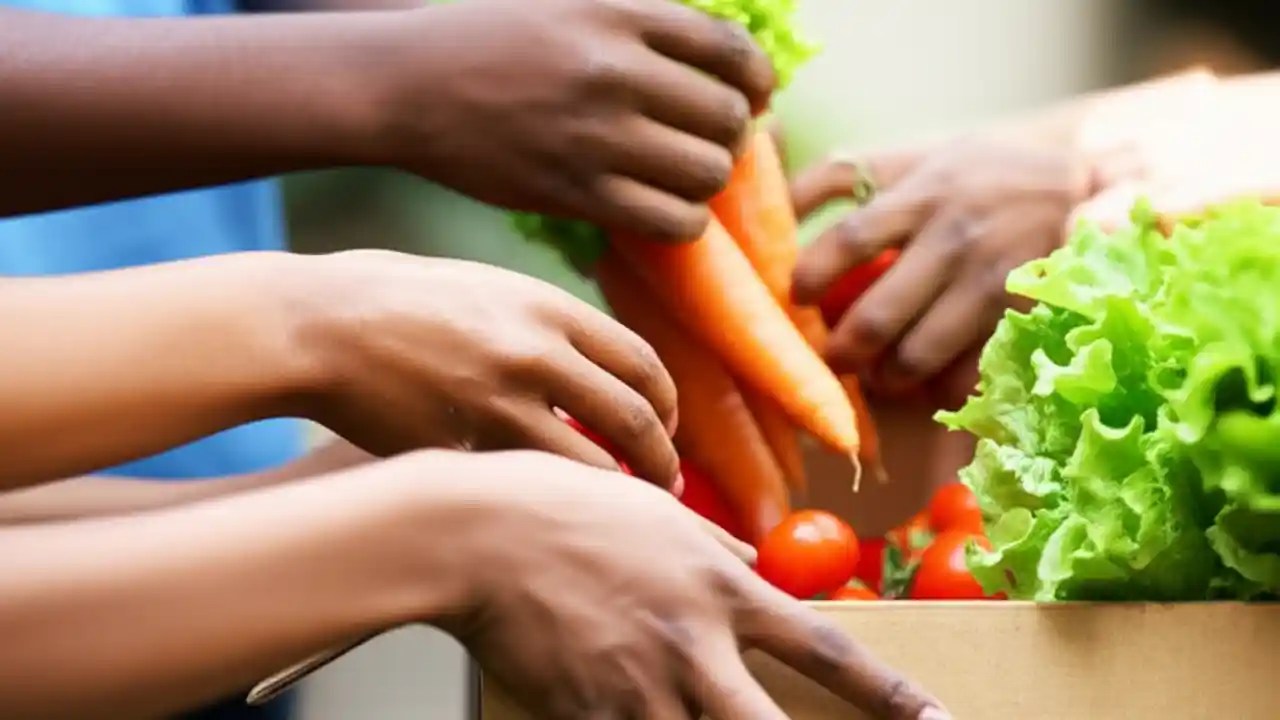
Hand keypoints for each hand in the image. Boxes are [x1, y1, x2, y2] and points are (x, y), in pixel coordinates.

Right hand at [296, 250, 679, 488]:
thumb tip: (594, 366)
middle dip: (662, 459)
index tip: (667, 427)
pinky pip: (530, 486)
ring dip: (621, 494)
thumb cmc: (395, 299)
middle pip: (635, 417)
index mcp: (548, 306)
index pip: (642, 362)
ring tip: (625, 512)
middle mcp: (538, 352)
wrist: (318, 324)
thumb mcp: (488, 287)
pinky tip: (556, 512)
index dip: (668, 404)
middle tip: (667, 484)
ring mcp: (501, 404)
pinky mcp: (464, 449)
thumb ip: (546, 325)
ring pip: (595, 466)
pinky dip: (552, 503)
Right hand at [379, 0, 775, 240]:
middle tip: (707, 144)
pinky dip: (682, 221)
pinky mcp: (577, 191)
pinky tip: (661, 211)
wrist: (409, 84)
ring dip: (707, 182)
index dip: (758, 81)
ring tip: (682, 179)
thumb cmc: (489, 38)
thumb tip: (721, 61)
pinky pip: (672, 220)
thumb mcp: (570, 0)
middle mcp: (617, 70)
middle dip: (731, 137)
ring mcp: (597, 135)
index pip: (733, 51)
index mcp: (622, 12)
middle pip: (729, 118)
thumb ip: (642, 20)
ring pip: (707, 174)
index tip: (754, 98)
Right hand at [448, 451, 947, 719]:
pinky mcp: (592, 718)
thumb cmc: (565, 510)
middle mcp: (696, 646)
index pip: (830, 654)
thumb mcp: (660, 512)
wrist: (478, 534)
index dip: (893, 697)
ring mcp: (643, 689)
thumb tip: (752, 561)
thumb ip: (715, 547)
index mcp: (722, 590)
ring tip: (695, 719)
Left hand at [791, 140, 1088, 403]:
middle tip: (828, 357)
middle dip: (841, 350)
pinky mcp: (1017, 316)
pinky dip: (939, 389)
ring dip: (884, 377)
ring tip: (873, 376)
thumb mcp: (917, 153)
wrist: (1081, 183)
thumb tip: (774, 197)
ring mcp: (987, 281)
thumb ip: (845, 174)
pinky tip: (927, 385)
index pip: (850, 239)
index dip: (812, 275)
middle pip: (877, 316)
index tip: (794, 295)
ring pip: (916, 355)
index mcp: (921, 194)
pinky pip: (965, 373)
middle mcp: (952, 239)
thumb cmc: (980, 171)